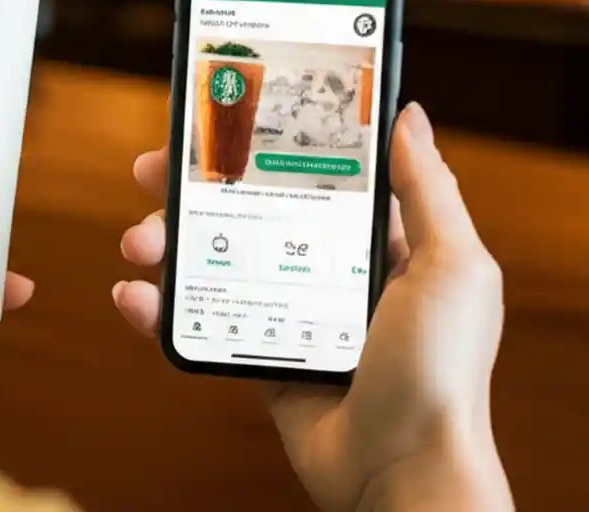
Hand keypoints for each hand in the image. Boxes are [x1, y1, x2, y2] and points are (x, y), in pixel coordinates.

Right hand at [115, 103, 512, 511]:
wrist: (402, 471)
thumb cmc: (440, 374)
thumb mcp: (453, 269)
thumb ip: (428, 191)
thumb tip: (406, 116)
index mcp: (378, 244)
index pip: (312, 176)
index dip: (264, 146)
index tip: (221, 123)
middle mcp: (329, 273)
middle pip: (249, 212)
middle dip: (195, 190)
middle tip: (153, 174)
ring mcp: (290, 316)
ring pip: (215, 263)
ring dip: (167, 244)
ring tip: (139, 243)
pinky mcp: (259, 358)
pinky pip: (203, 323)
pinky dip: (161, 310)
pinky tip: (135, 298)